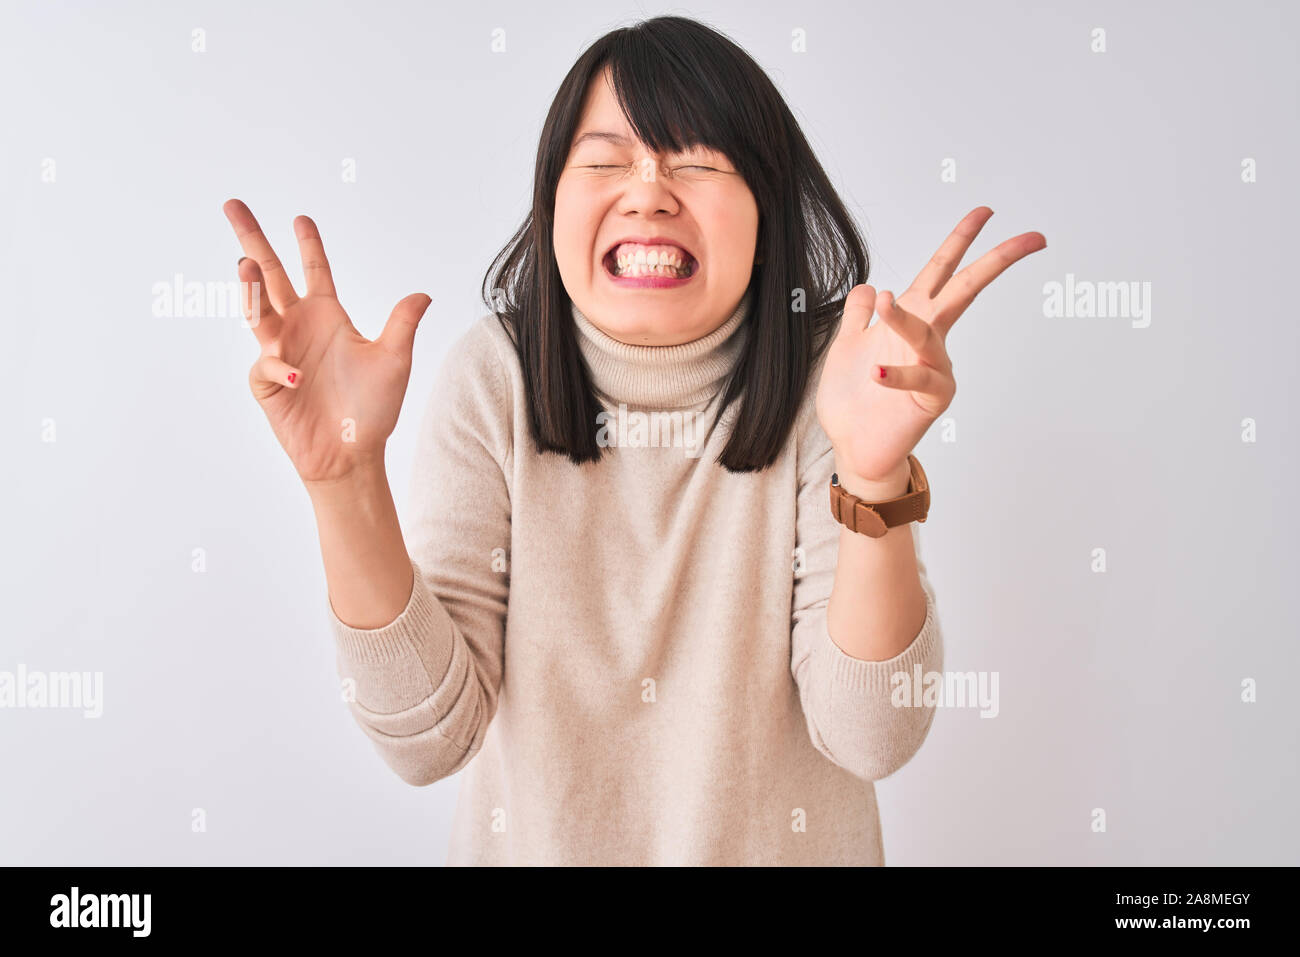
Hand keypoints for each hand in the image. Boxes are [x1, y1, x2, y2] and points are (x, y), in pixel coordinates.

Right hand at [222, 199, 431, 485]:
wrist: (351, 454)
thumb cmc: (374, 410)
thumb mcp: (395, 362)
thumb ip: (403, 325)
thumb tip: (423, 294)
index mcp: (328, 317)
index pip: (315, 272)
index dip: (308, 245)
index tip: (300, 218)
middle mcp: (299, 328)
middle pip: (270, 276)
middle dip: (252, 240)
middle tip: (233, 204)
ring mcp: (279, 352)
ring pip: (256, 310)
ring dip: (249, 287)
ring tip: (244, 263)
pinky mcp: (266, 381)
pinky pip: (267, 364)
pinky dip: (280, 366)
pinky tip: (299, 378)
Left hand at [815, 207, 1045, 490]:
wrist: (852, 448)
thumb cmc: (854, 402)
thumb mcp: (846, 347)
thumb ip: (857, 317)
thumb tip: (869, 286)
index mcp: (910, 321)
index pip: (940, 272)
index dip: (960, 241)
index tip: (986, 212)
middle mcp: (928, 340)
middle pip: (964, 291)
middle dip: (993, 262)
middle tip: (1030, 238)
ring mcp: (933, 369)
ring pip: (928, 333)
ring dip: (906, 319)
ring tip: (886, 305)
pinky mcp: (930, 400)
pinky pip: (917, 380)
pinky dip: (896, 374)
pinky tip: (876, 372)